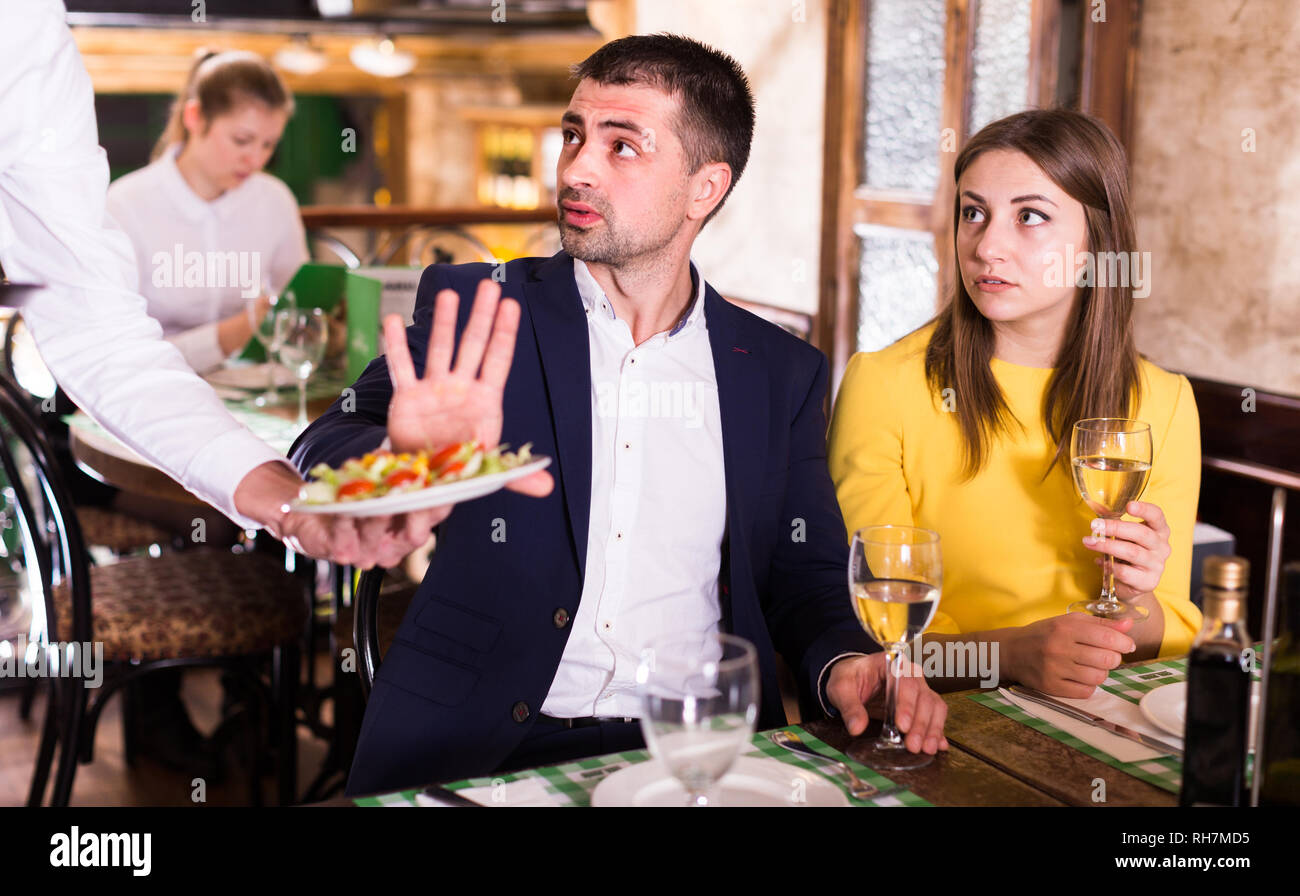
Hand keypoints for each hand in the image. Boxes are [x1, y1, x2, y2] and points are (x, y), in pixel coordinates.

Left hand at [233, 461, 446, 567]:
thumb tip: (394, 452)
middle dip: (418, 512)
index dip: (442, 499)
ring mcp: (369, 553)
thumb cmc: (350, 499)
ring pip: (379, 534)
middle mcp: (394, 547)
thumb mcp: (375, 481)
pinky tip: (346, 506)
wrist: (310, 517)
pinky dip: (346, 520)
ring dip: (379, 513)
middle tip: (416, 489)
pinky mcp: (342, 553)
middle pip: (416, 535)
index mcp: (409, 529)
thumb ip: (390, 468)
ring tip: (380, 494)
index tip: (443, 479)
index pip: (434, 515)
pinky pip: (346, 538)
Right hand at [383, 278, 551, 498]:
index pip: (498, 360)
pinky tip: (391, 320)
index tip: (511, 305)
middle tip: (487, 285)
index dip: (505, 333)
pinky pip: (401, 368)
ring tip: (450, 295)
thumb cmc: (460, 468)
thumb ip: (515, 474)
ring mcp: (434, 390)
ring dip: (444, 322)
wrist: (425, 479)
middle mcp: (460, 388)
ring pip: (439, 349)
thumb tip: (547, 488)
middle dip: (480, 316)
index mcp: (485, 401)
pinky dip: (395, 346)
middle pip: (472, 345)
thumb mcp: (488, 471)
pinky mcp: (407, 398)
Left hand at [826, 654, 948, 753]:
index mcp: (892, 665)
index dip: (907, 705)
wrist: (854, 676)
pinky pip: (936, 715)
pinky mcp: (922, 704)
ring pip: (934, 707)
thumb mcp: (841, 688)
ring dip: (932, 729)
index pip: (906, 682)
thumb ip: (849, 706)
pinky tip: (939, 744)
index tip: (903, 725)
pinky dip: (938, 730)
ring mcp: (919, 689)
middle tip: (913, 745)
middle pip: (924, 697)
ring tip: (926, 749)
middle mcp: (911, 675)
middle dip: (920, 724)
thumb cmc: (850, 677)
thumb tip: (856, 728)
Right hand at [1007, 613, 1136, 697]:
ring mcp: (1055, 669)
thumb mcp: (1068, 622)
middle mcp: (1060, 648)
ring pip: (1098, 677)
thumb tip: (1129, 624)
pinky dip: (1088, 686)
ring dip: (1101, 672)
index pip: (1107, 637)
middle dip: (1113, 658)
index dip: (1124, 643)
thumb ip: (1100, 623)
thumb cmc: (1044, 634)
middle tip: (1107, 656)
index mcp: (1066, 628)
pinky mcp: (1051, 687)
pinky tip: (1081, 677)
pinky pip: (1085, 692)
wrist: (1011, 651)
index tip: (1127, 645)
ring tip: (1092, 666)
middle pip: (1107, 659)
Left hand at [1082, 500, 1171, 598]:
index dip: (1144, 509)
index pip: (1157, 516)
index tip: (1129, 506)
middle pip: (1141, 533)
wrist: (1133, 584)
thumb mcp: (1124, 536)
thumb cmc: (1128, 553)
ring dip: (1107, 546)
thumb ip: (1114, 522)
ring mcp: (1157, 565)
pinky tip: (1099, 561)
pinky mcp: (1148, 581)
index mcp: (1159, 531)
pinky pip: (1125, 572)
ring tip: (1089, 542)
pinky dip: (1109, 565)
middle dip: (1115, 528)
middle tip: (1095, 526)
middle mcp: (1162, 547)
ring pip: (1132, 552)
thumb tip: (1097, 507)